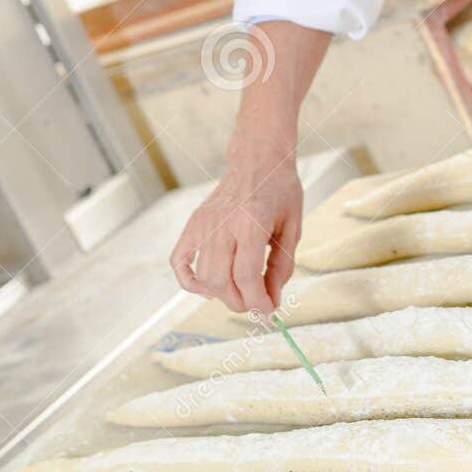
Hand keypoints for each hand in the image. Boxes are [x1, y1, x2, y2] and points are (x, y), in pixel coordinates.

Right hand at [169, 143, 301, 318]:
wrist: (257, 158)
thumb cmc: (280, 189)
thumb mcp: (292, 228)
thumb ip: (282, 266)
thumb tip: (272, 300)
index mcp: (250, 222)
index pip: (246, 276)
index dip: (258, 302)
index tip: (269, 313)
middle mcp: (222, 223)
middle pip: (222, 281)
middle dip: (242, 302)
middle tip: (258, 303)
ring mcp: (203, 223)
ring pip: (203, 277)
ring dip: (222, 296)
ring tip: (241, 293)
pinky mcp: (193, 223)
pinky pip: (179, 262)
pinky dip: (189, 282)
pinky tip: (208, 288)